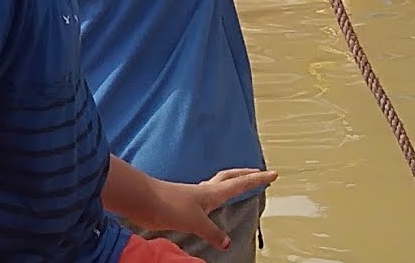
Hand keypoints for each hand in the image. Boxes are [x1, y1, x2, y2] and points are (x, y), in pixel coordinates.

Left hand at [141, 169, 277, 249]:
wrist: (142, 200)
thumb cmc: (168, 205)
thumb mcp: (196, 222)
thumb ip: (212, 232)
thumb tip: (226, 242)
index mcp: (212, 193)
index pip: (240, 184)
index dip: (257, 179)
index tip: (273, 174)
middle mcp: (203, 191)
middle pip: (229, 178)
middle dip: (244, 174)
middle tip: (258, 173)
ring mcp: (192, 195)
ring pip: (216, 185)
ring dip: (229, 183)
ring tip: (236, 185)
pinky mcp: (182, 203)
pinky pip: (204, 198)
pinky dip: (213, 198)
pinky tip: (209, 205)